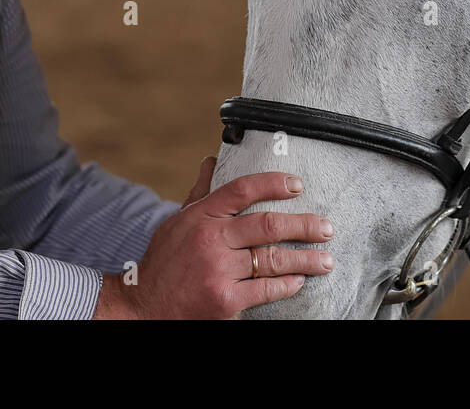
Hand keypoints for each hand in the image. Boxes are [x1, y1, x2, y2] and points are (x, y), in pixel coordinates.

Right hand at [94, 156, 334, 318]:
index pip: (242, 190)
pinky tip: (299, 281)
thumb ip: (200, 193)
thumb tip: (211, 161)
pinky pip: (265, 289)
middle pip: (267, 224)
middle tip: (327, 228)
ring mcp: (218, 270)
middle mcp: (210, 239)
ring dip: (305, 259)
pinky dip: (286, 285)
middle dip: (304, 225)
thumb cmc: (163, 263)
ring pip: (273, 259)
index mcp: (200, 216)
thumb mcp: (177, 223)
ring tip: (325, 260)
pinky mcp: (224, 300)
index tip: (297, 185)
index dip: (273, 184)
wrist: (142, 307)